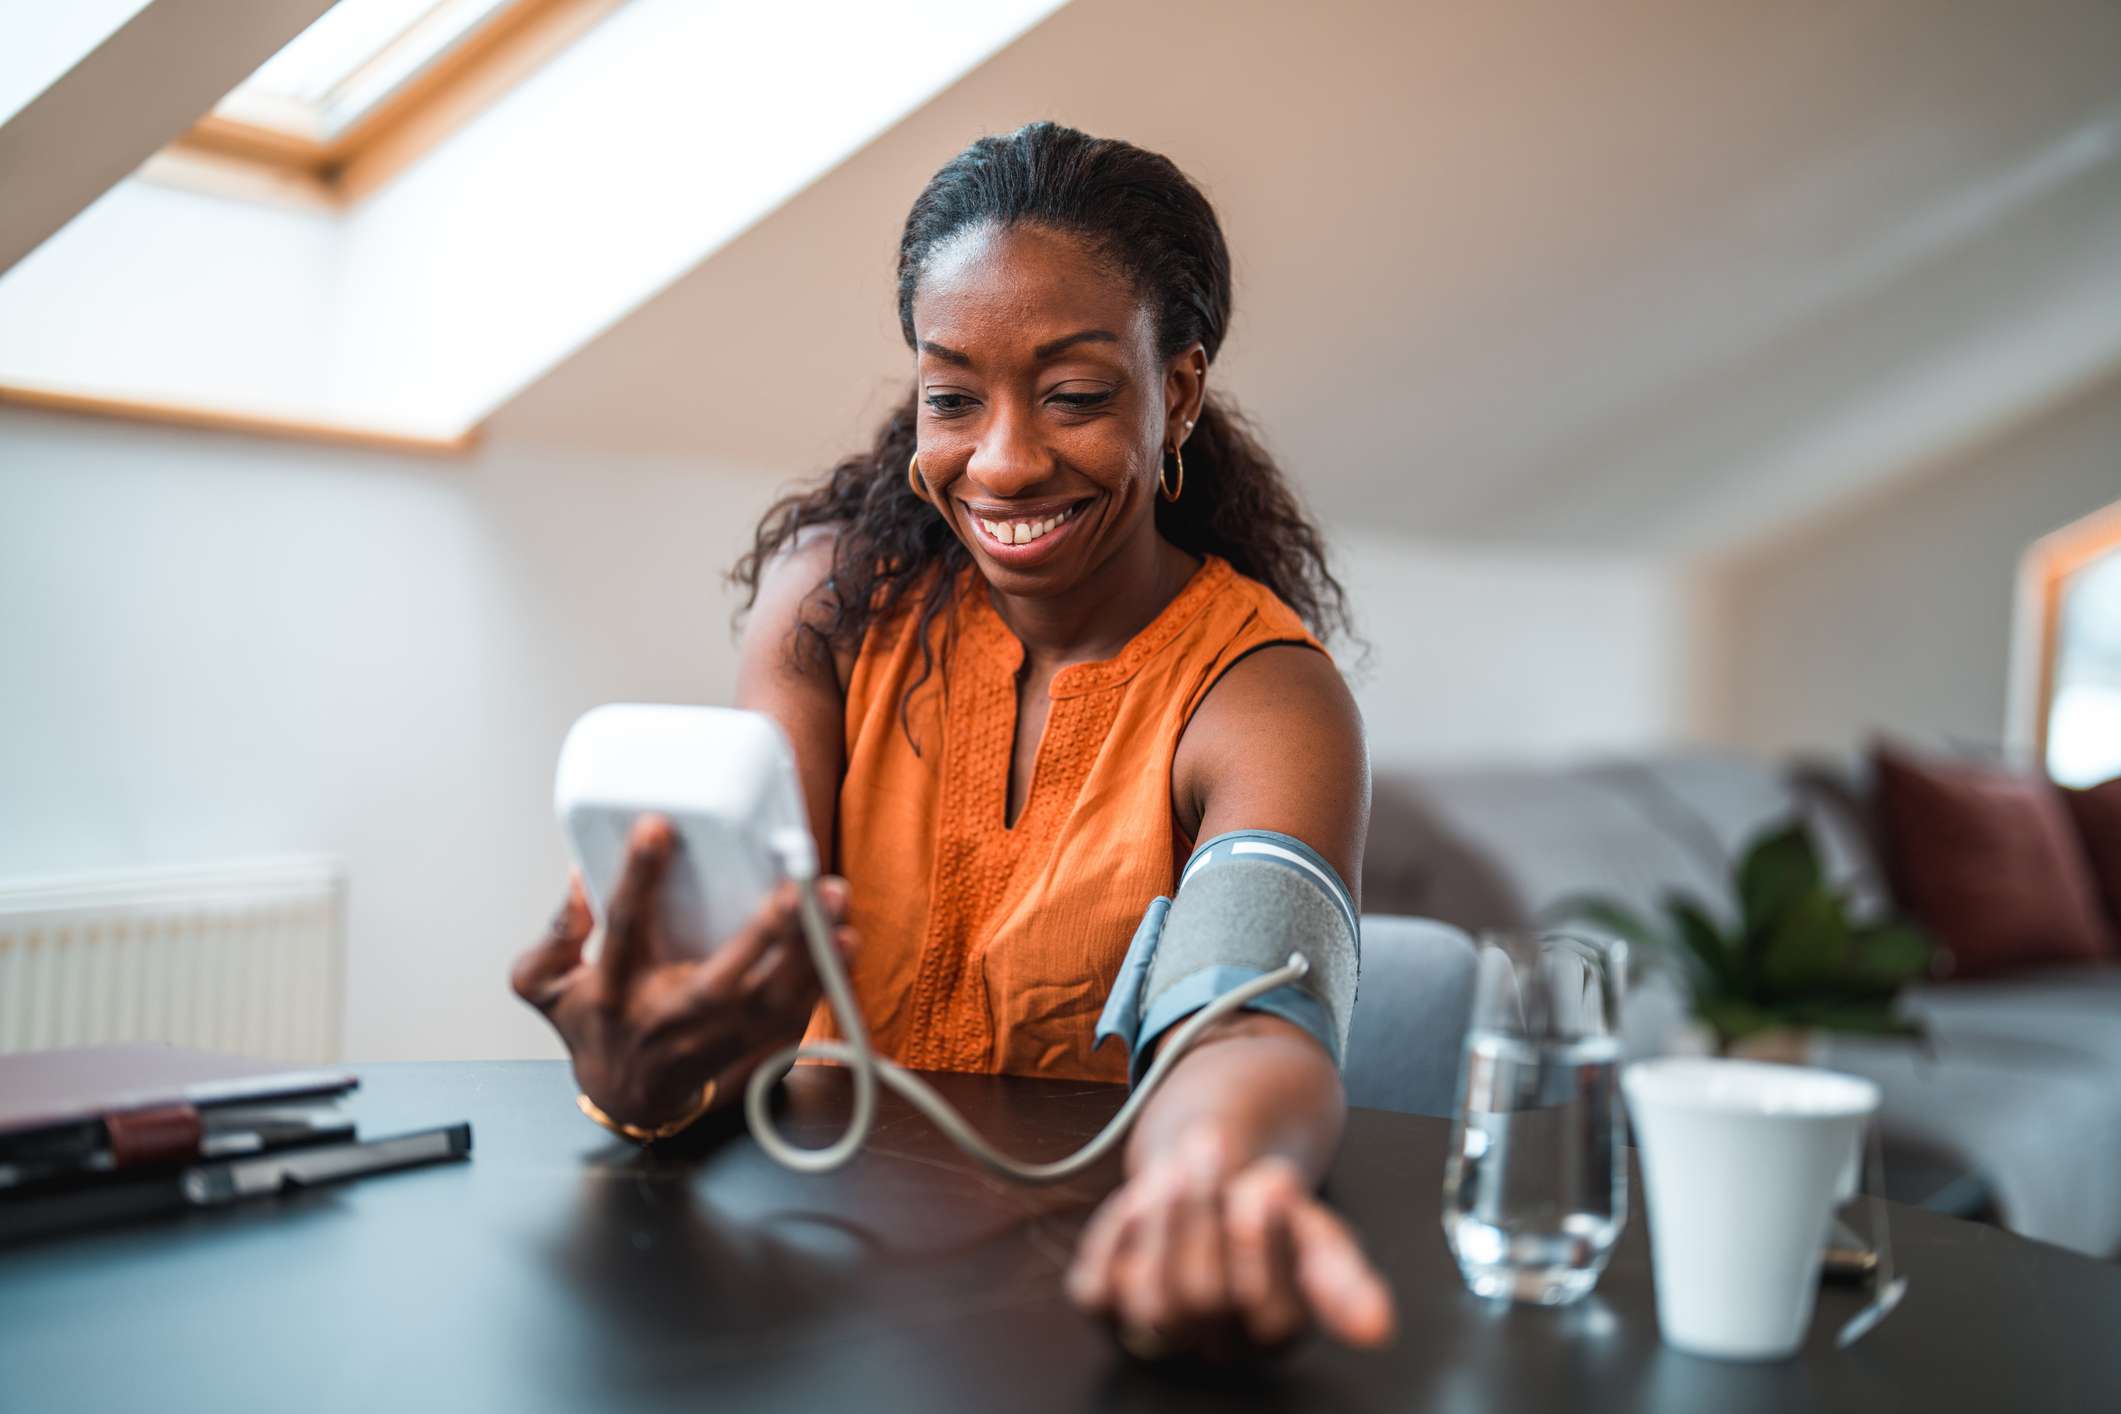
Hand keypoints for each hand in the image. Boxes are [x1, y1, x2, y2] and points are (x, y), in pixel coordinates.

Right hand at [509, 815, 855, 1131]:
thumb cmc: (595, 1025)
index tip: (657, 826)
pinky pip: (801, 1014)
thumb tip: (580, 879)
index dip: (639, 877)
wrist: (631, 1099)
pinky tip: (849, 943)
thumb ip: (553, 934)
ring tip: (836, 902)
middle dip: (767, 932)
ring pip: (775, 1000)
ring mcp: (720, 1038)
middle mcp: (673, 1017)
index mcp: (618, 990)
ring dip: (812, 953)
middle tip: (800, 883)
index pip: (625, 928)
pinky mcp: (756, 1045)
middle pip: (724, 980)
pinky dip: (830, 981)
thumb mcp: (544, 984)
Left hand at [1065, 1129, 1394, 1361]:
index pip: (1271, 1318)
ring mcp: (1158, 1329)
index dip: (1262, 1246)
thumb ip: (1342, 1274)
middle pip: (1202, 1298)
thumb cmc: (1269, 1210)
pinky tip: (1138, 1197)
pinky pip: (1094, 1291)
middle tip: (1211, 1147)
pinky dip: (1112, 1237)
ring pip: (1147, 1297)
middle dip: (1204, 1213)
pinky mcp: (1107, 1307)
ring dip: (1161, 1217)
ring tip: (1178, 1163)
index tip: (1268, 1181)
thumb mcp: (1315, 1229)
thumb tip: (1378, 1327)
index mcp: (1276, 1335)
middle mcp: (1216, 1346)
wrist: (1214, 1176)